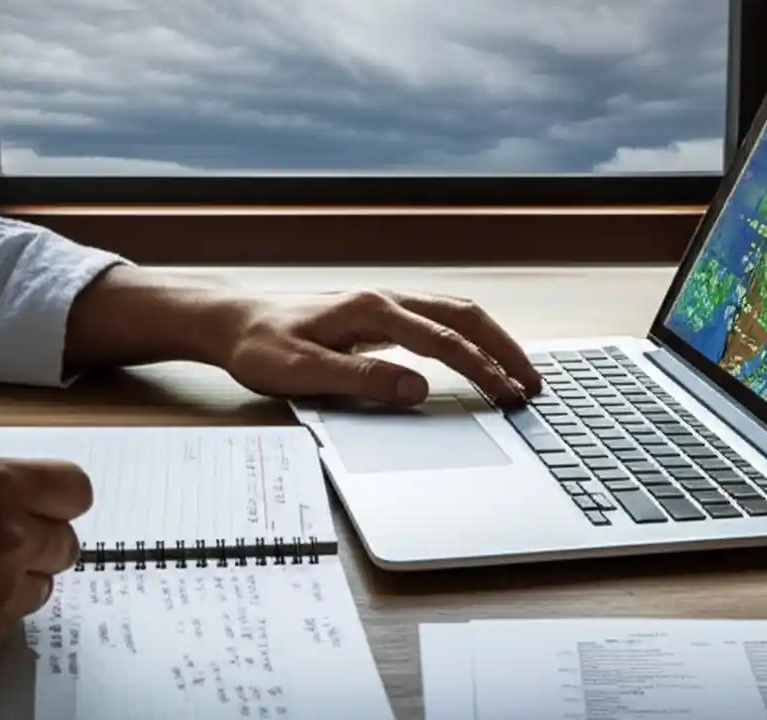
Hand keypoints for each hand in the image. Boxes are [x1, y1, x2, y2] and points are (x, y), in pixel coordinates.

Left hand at [65, 267, 542, 405]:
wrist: (231, 321)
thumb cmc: (260, 347)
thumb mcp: (301, 372)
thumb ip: (360, 380)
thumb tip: (418, 390)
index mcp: (371, 311)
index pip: (443, 341)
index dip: (481, 369)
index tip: (509, 394)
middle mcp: (385, 299)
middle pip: (464, 316)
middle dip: (505, 349)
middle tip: (534, 384)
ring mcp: (384, 303)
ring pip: (457, 312)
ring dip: (493, 339)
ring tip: (520, 373)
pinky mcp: (379, 314)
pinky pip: (440, 317)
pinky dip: (471, 334)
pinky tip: (480, 355)